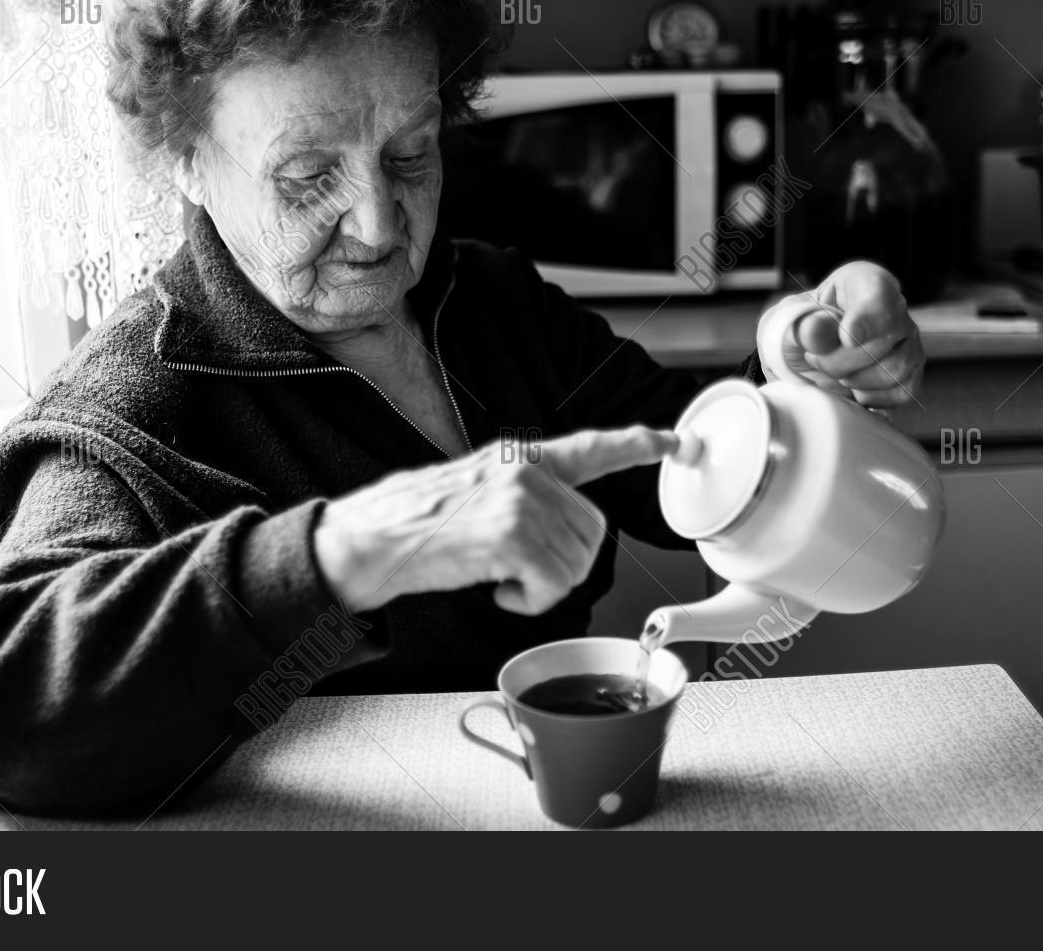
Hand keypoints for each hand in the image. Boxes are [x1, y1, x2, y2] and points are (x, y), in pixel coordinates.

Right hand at [312, 425, 677, 614]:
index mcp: (521, 458)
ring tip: (501, 575)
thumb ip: (525, 496)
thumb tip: (563, 527)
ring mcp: (520, 499)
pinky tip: (498, 589)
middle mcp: (527, 471)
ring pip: (576, 564)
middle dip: (564, 565)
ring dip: (542, 586)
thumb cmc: (419, 526)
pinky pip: (552, 584)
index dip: (635, 445)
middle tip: (518, 570)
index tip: (672, 443)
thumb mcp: (478, 492)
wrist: (371, 540)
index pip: (590, 448)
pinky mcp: (511, 533)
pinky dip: (528, 600)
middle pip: (593, 533)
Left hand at [761, 262, 923, 407]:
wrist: (808, 355)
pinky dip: (872, 398)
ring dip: (855, 381)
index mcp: (866, 282)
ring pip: (894, 370)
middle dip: (839, 362)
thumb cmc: (801, 331)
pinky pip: (903, 392)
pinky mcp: (912, 373)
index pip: (878, 297)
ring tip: (833, 374)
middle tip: (814, 360)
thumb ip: (801, 324)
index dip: (864, 320)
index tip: (846, 338)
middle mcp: (896, 308)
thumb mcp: (789, 321)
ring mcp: (909, 341)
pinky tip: (853, 388)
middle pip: (882, 342)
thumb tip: (816, 330)